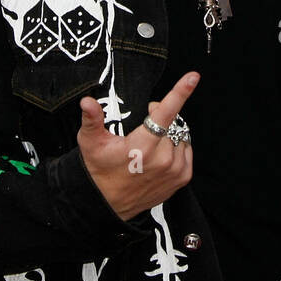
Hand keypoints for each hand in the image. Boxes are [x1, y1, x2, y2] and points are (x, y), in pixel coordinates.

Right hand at [78, 71, 197, 220]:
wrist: (107, 204)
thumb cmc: (98, 170)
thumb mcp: (90, 143)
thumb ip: (92, 120)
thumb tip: (87, 101)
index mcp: (141, 147)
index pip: (164, 113)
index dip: (180, 92)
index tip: (193, 77)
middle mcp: (162, 159)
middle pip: (172, 122)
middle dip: (159, 117)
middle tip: (141, 128)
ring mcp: (175, 169)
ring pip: (180, 135)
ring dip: (168, 133)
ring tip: (149, 145)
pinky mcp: (182, 178)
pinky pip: (186, 149)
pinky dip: (176, 146)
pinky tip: (160, 154)